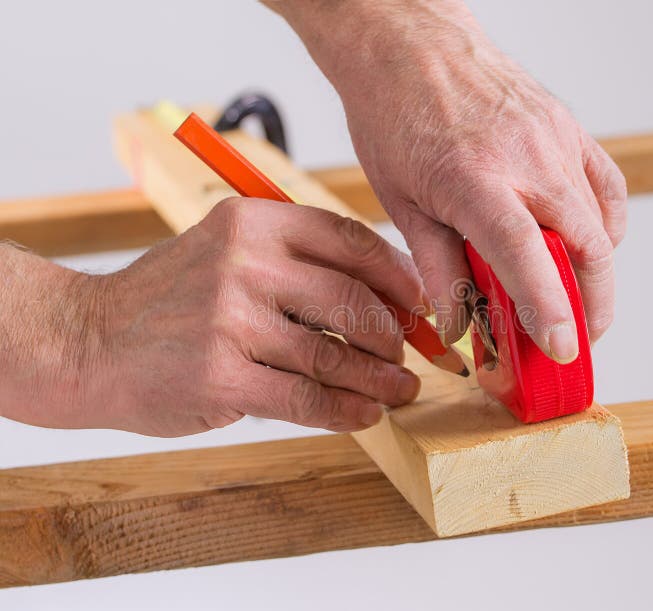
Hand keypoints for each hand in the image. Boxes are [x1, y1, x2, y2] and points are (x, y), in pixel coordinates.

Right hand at [2, 199, 426, 435]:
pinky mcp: (222, 379)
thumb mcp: (227, 251)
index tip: (420, 303)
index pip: (349, 240)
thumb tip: (384, 297)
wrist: (90, 341)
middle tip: (407, 354)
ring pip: (335, 356)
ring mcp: (231, 321)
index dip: (397, 275)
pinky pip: (307, 399)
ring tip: (401, 390)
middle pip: (352, 300)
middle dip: (393, 334)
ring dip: (380, 379)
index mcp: (252, 221)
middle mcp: (243, 263)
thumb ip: (295, 263)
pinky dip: (346, 410)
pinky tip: (365, 414)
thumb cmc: (172, 299)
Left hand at [272, 0, 626, 361]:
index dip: (550, 308)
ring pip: (601, 221)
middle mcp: (525, 158)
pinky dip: (606, 226)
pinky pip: (605, 185)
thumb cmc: (396, 114)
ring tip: (575, 303)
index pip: (526, 255)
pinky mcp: (566, 126)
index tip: (564, 349)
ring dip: (596, 273)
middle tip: (575, 340)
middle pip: (584, 246)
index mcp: (473, 179)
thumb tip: (456, 322)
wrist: (410, 43)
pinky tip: (587, 246)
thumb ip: (435, 267)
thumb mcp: (400, 201)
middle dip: (590, 306)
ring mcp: (554, 139)